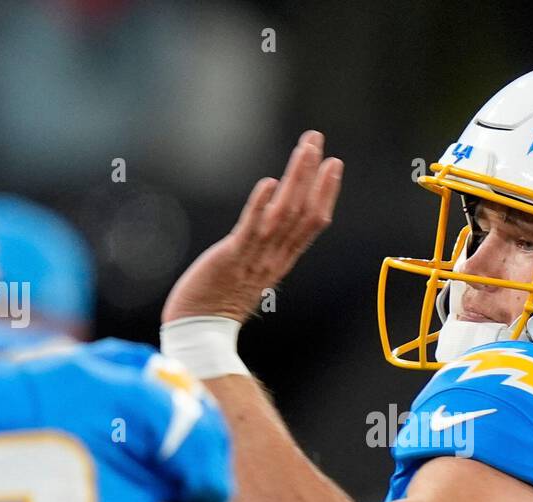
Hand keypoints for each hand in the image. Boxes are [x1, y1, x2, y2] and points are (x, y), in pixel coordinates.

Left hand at [162, 130, 342, 325]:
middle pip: (302, 211)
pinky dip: (261, 206)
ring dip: (296, 179)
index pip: (313, 223)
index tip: (333, 163)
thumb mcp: (250, 271)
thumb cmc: (218, 301)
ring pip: (284, 215)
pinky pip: (251, 230)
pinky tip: (268, 183)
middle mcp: (274, 257)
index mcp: (281, 259)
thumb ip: (263, 246)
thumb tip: (271, 216)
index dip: (326, 192)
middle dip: (312, 173)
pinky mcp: (231, 258)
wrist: (198, 330)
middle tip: (317, 140)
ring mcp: (255, 257)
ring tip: (305, 149)